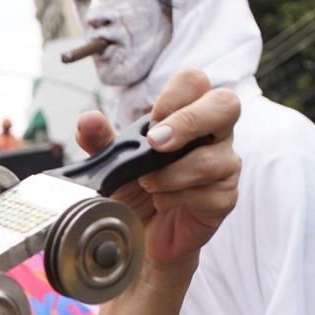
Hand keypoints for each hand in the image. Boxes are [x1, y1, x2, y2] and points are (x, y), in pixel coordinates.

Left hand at [76, 69, 240, 266]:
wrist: (142, 232)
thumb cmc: (135, 188)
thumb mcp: (113, 162)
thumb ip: (100, 140)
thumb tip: (88, 120)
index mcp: (187, 113)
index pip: (195, 81)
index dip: (174, 96)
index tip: (151, 123)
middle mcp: (213, 133)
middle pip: (226, 104)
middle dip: (189, 122)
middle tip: (156, 144)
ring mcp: (224, 164)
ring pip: (211, 159)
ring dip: (170, 175)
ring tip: (149, 184)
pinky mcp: (225, 198)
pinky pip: (208, 194)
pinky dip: (176, 199)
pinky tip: (163, 202)